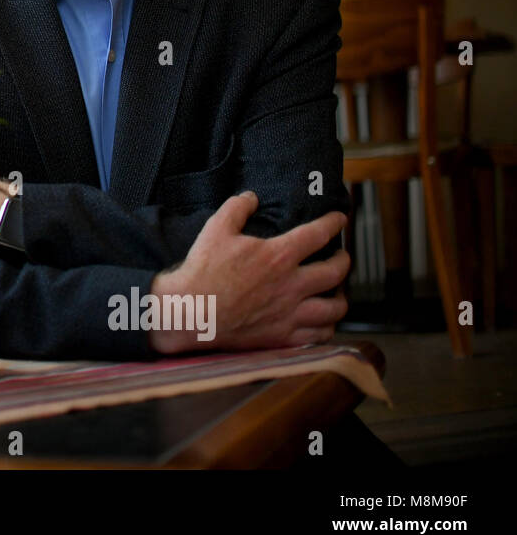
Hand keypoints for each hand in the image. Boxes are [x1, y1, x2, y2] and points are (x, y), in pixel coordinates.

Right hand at [148, 190, 349, 354]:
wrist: (191, 312)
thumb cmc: (202, 271)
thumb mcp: (215, 229)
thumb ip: (237, 208)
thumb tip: (251, 197)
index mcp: (279, 255)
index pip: (318, 234)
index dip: (334, 223)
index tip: (340, 220)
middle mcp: (292, 284)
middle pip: (336, 271)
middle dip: (343, 260)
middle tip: (341, 256)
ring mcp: (290, 313)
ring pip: (335, 308)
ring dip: (340, 297)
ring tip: (337, 293)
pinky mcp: (282, 337)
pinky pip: (318, 335)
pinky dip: (326, 328)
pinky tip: (322, 323)